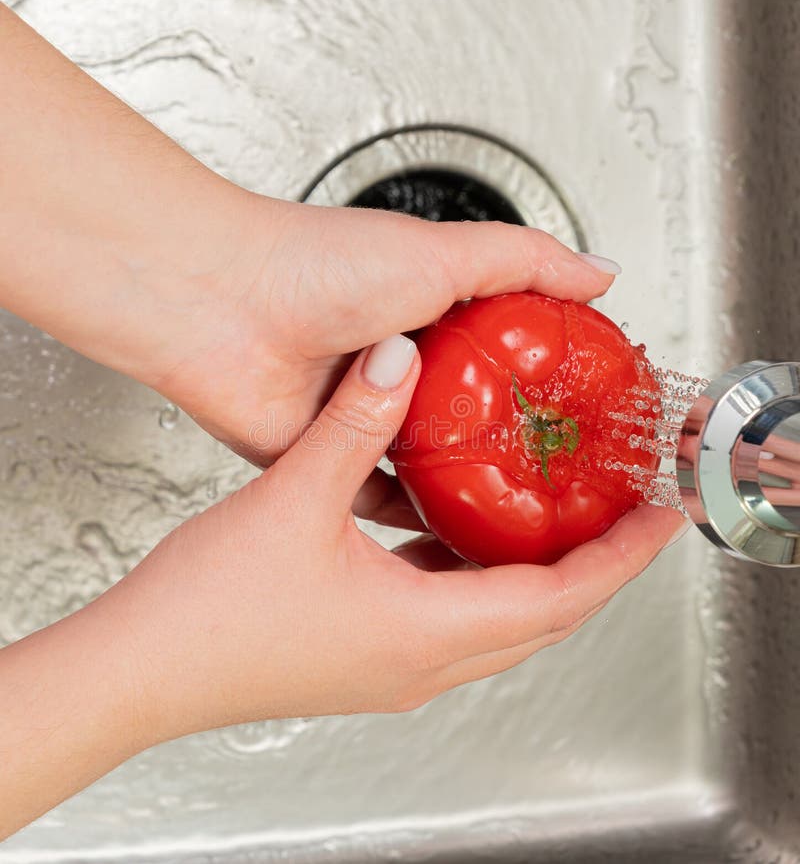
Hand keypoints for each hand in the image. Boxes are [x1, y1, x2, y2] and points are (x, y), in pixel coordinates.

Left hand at [0, 4, 616, 527]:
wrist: (221, 308)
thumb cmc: (314, 268)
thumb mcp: (443, 254)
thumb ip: (526, 261)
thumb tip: (599, 273)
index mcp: (429, 316)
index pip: (509, 355)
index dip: (549, 384)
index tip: (592, 414)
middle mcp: (397, 368)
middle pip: (472, 417)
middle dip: (513, 445)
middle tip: (564, 479)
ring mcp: (361, 414)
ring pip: (427, 461)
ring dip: (464, 484)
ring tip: (518, 512)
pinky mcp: (326, 455)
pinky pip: (376, 494)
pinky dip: (406, 512)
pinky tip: (443, 529)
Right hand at [102, 335, 685, 740]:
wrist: (142, 667)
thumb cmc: (209, 612)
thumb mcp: (294, 498)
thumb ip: (358, 421)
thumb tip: (399, 356)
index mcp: (422, 630)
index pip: (562, 595)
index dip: (621, 554)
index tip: (662, 516)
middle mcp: (421, 661)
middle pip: (546, 616)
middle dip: (598, 563)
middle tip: (627, 511)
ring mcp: (395, 666)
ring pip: (502, 621)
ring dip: (541, 572)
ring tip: (561, 516)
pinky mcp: (368, 655)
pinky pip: (453, 616)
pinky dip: (479, 575)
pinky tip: (459, 531)